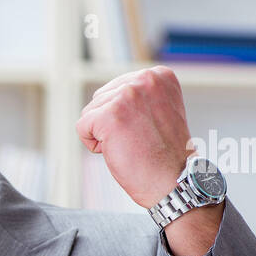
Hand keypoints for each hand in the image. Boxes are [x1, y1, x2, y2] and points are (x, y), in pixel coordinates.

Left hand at [76, 65, 193, 208]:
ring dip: (103, 134)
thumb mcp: (158, 109)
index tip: (147, 129)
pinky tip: (117, 150)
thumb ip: (138, 95)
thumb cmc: (164, 153)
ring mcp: (127, 95)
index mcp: (160, 75)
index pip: (118, 88)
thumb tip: (108, 92)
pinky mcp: (109, 115)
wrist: (173, 180)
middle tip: (139, 139)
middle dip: (111, 123)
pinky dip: (93, 145)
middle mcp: (145, 79)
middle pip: (101, 98)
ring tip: (131, 144)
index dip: (125, 115)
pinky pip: (82, 127)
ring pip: (90, 112)